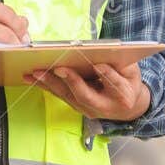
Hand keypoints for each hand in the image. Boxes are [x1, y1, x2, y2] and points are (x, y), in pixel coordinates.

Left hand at [24, 61, 149, 121]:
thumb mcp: (132, 72)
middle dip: (71, 81)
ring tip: (36, 72)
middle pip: (85, 94)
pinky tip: (31, 77)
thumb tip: (104, 54)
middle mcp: (103, 106)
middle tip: (58, 68)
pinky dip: (45, 85)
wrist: (127, 108)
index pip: (115, 85)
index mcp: (123, 96)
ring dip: (50, 83)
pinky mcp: (76, 106)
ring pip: (67, 95)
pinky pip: (59, 95)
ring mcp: (87, 109)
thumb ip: (121, 65)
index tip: (99, 65)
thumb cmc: (129, 83)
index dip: (107, 75)